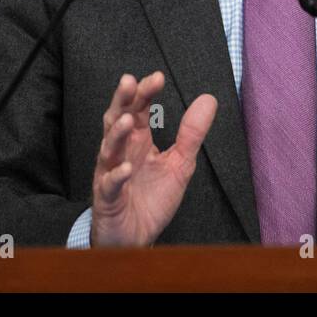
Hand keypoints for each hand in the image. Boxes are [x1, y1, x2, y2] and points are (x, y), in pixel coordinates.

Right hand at [90, 71, 216, 246]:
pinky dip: (116, 175)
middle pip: (116, 120)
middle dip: (122, 102)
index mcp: (137, 141)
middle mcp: (121, 152)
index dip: (144, 92)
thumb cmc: (152, 199)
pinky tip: (124, 168)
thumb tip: (208, 99)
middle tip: (129, 82)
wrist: (138, 238)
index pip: (137, 109)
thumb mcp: (179, 163)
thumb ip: (191, 133)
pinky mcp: (108, 198)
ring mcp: (110, 173)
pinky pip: (109, 184)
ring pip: (108, 149)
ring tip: (127, 120)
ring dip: (116, 134)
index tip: (157, 77)